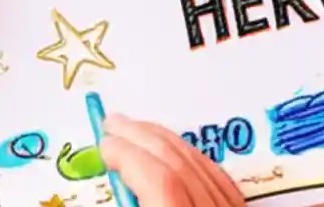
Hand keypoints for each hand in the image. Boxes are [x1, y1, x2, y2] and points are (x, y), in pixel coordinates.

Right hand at [99, 115, 244, 205]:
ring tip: (137, 129)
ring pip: (201, 166)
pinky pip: (217, 176)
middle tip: (114, 124)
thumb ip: (127, 199)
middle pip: (181, 166)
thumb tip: (112, 171)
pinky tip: (173, 150)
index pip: (162, 182)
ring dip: (164, 141)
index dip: (129, 157)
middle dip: (142, 138)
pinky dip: (190, 157)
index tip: (105, 144)